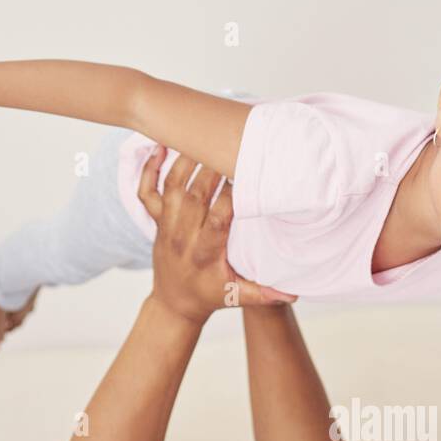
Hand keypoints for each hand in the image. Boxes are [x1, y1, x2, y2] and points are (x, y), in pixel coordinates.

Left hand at [136, 144, 295, 323]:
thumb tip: (294, 293)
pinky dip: (149, 167)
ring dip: (185, 160)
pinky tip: (160, 145)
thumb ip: (263, 293)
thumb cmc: (209, 296)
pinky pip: (146, 191)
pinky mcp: (155, 220)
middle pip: (194, 196)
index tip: (245, 175)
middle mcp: (183, 236)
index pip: (218, 219)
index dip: (230, 196)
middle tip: (226, 144)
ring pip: (172, 187)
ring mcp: (166, 226)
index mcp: (205, 252)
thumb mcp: (236, 297)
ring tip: (201, 137)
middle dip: (210, 169)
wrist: (174, 303)